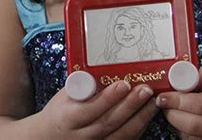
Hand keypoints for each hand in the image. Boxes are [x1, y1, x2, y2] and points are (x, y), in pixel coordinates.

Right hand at [37, 80, 157, 138]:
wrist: (50, 138)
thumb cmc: (61, 111)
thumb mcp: (66, 95)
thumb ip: (84, 85)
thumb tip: (106, 68)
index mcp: (68, 119)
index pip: (90, 110)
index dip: (108, 98)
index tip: (123, 84)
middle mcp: (81, 137)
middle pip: (108, 123)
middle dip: (129, 106)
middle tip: (145, 90)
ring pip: (120, 136)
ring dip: (139, 118)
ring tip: (152, 101)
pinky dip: (138, 129)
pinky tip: (146, 115)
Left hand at [156, 69, 201, 138]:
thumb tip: (185, 68)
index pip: (200, 104)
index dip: (178, 100)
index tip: (163, 95)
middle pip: (194, 126)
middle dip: (173, 115)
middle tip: (165, 105)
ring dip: (179, 128)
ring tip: (177, 114)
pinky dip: (189, 138)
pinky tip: (188, 127)